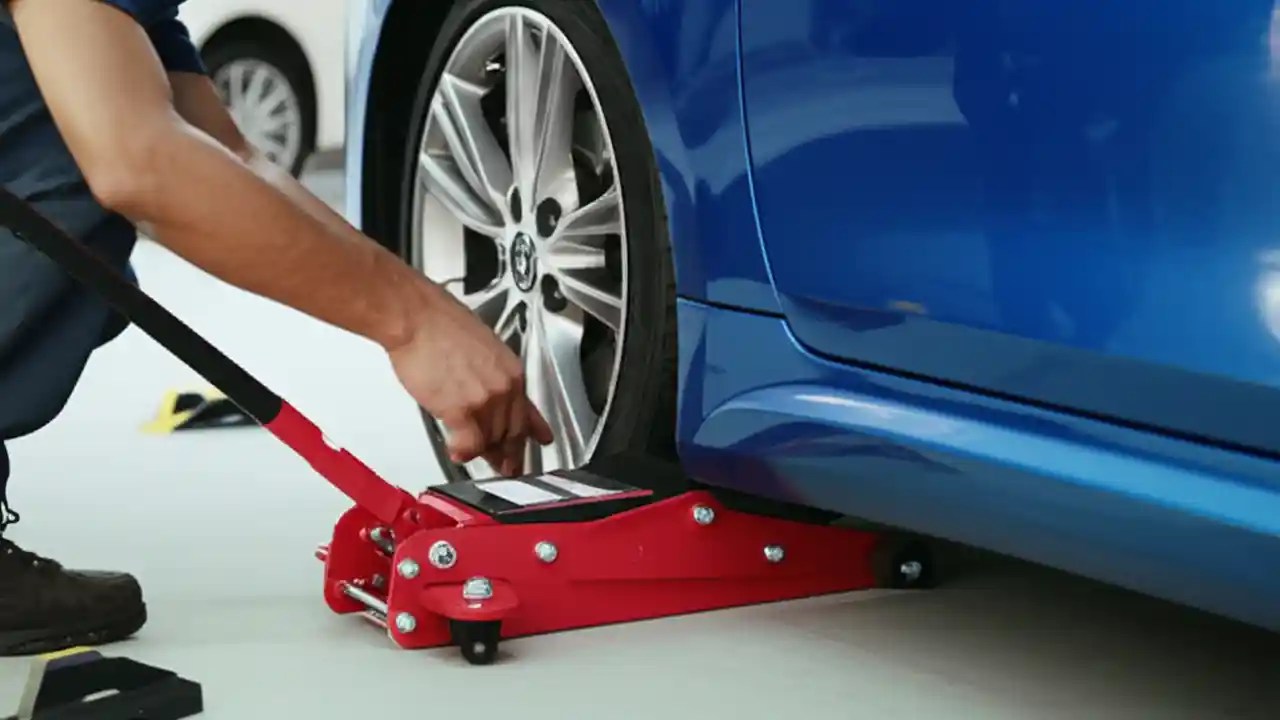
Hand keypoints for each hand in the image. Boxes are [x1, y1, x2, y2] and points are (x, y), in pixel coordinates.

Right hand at [388, 285, 552, 475]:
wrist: (418, 318)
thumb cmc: (441, 326)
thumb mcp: (484, 348)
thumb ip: (493, 376)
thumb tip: (488, 392)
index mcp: (511, 371)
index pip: (527, 412)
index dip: (531, 434)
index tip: (537, 442)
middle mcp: (504, 387)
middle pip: (511, 431)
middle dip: (508, 452)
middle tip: (505, 465)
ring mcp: (484, 400)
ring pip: (491, 440)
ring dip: (482, 452)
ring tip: (474, 456)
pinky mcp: (461, 410)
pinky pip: (469, 444)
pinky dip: (463, 453)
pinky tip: (457, 453)